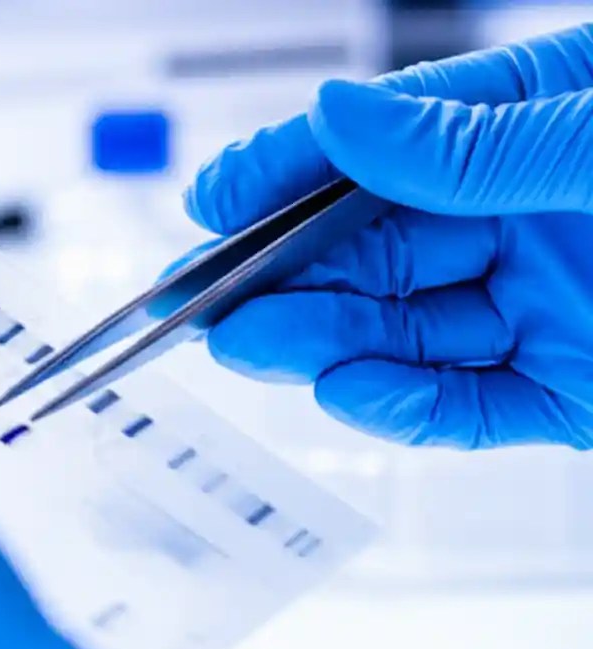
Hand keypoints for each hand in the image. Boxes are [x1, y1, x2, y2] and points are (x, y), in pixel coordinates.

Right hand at [176, 24, 592, 448]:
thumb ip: (475, 142)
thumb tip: (340, 118)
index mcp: (538, 125)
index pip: (388, 142)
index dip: (291, 168)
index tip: (215, 198)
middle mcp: (528, 219)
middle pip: (375, 249)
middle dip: (285, 275)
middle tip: (213, 298)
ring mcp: (546, 309)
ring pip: (403, 332)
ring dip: (320, 343)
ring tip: (254, 345)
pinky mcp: (569, 395)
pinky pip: (467, 409)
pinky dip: (402, 409)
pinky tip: (349, 391)